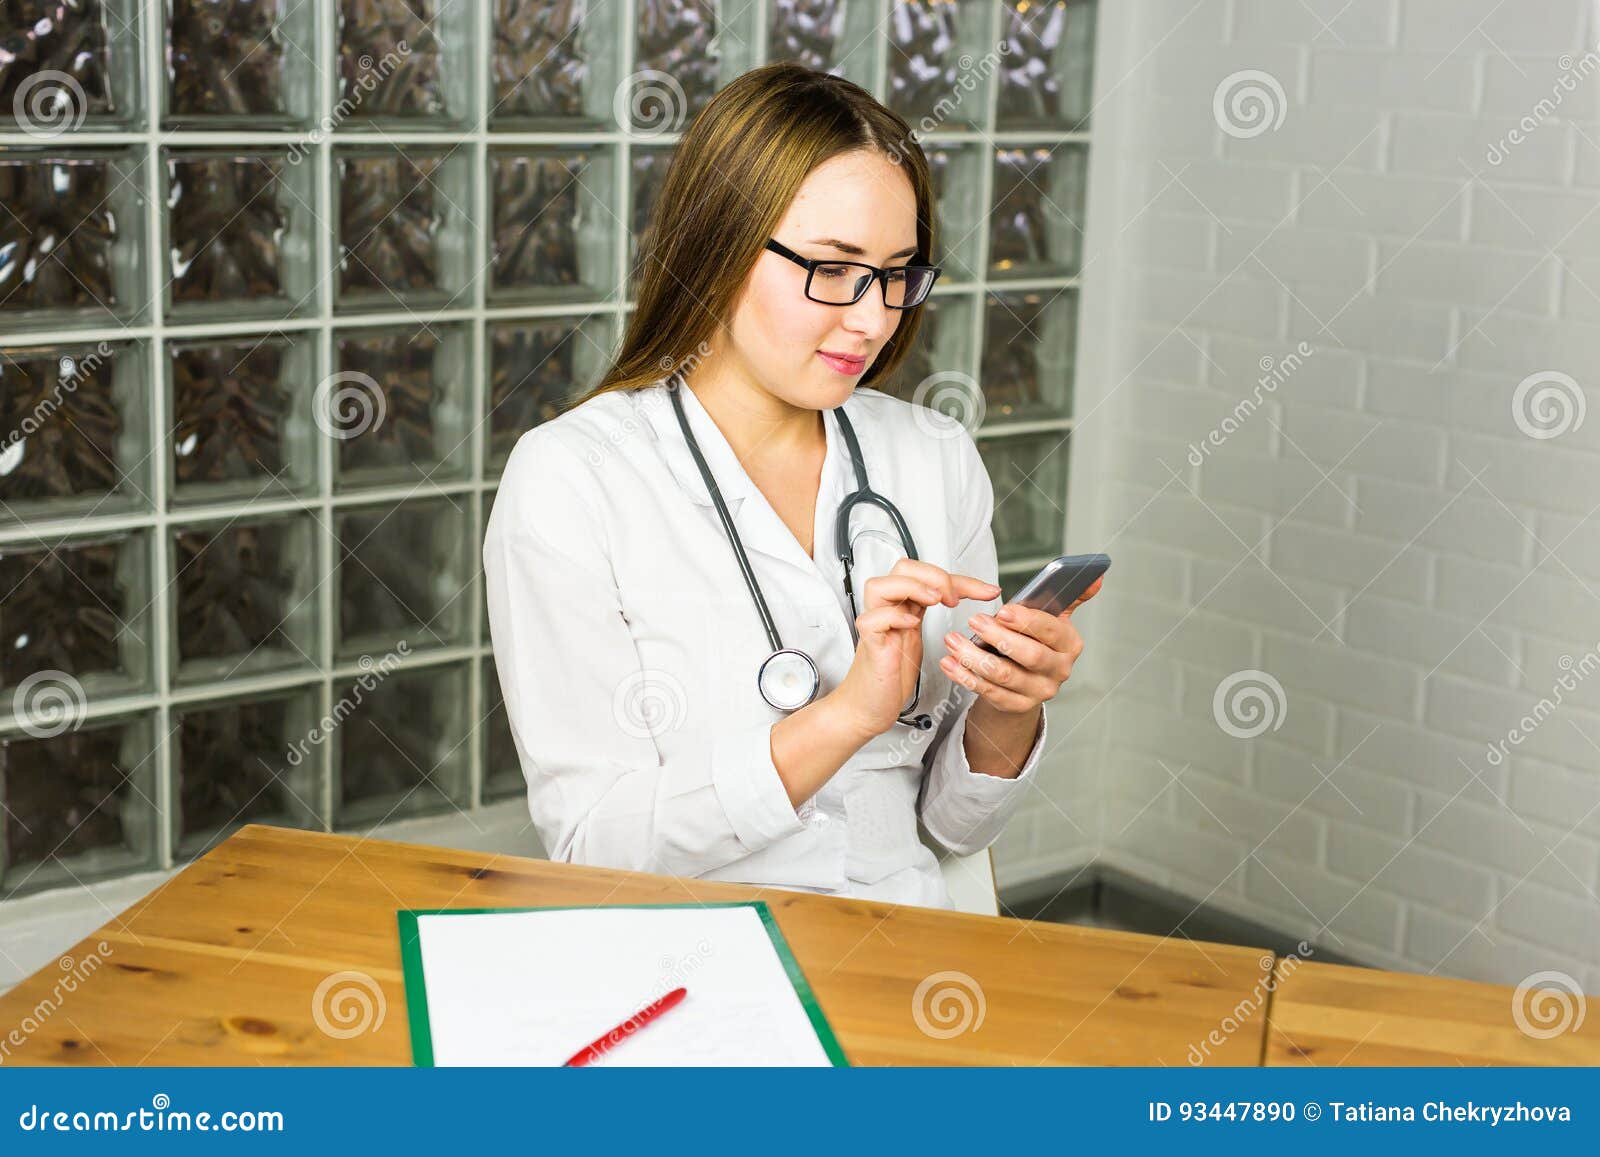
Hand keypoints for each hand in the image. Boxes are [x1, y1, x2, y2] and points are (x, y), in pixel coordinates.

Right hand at [830, 559, 999, 738]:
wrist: (869, 707)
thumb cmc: (894, 676)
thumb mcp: (924, 642)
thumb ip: (937, 621)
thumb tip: (971, 611)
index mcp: (905, 607)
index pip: (930, 577)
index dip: (963, 579)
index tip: (988, 591)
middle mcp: (889, 611)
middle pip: (903, 569)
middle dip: (934, 575)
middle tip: (954, 597)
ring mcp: (877, 626)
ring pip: (880, 586)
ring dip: (912, 586)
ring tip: (935, 599)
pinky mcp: (870, 645)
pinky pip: (872, 620)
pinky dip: (892, 616)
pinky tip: (911, 623)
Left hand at [939, 576, 1103, 714]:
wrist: (1028, 681)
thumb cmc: (1036, 641)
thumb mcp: (1053, 618)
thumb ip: (1068, 596)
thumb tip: (1095, 574)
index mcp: (1069, 644)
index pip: (1051, 631)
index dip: (1027, 621)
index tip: (1003, 610)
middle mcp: (1058, 670)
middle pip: (1029, 656)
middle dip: (999, 637)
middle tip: (975, 621)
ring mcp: (1038, 691)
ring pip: (1004, 675)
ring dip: (974, 657)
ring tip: (953, 641)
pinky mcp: (1017, 706)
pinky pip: (988, 693)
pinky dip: (966, 677)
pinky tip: (950, 663)